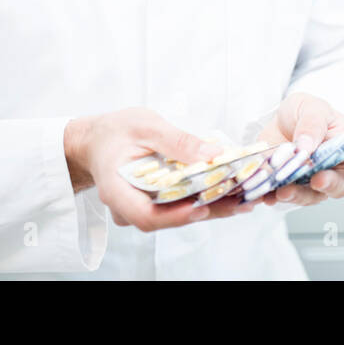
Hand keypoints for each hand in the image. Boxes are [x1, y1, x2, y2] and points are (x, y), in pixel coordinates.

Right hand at [64, 107, 261, 231]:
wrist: (97, 140)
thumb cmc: (115, 131)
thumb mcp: (145, 126)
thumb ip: (177, 142)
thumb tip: (214, 155)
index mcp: (117, 190)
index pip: (146, 215)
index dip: (176, 215)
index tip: (203, 205)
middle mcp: (128, 207)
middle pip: (170, 218)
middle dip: (208, 210)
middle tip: (243, 202)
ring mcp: (141, 207)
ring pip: (178, 214)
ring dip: (212, 207)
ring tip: (246, 198)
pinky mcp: (155, 202)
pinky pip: (180, 205)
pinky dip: (205, 198)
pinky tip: (231, 192)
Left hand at [250, 92, 343, 208]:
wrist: (278, 121)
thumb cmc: (306, 112)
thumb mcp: (311, 107)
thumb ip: (312, 123)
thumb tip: (307, 146)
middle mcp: (336, 171)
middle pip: (341, 186)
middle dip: (330, 184)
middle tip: (318, 179)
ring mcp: (313, 183)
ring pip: (312, 197)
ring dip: (298, 195)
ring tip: (283, 191)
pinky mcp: (290, 188)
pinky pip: (285, 198)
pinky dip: (274, 197)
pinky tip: (266, 195)